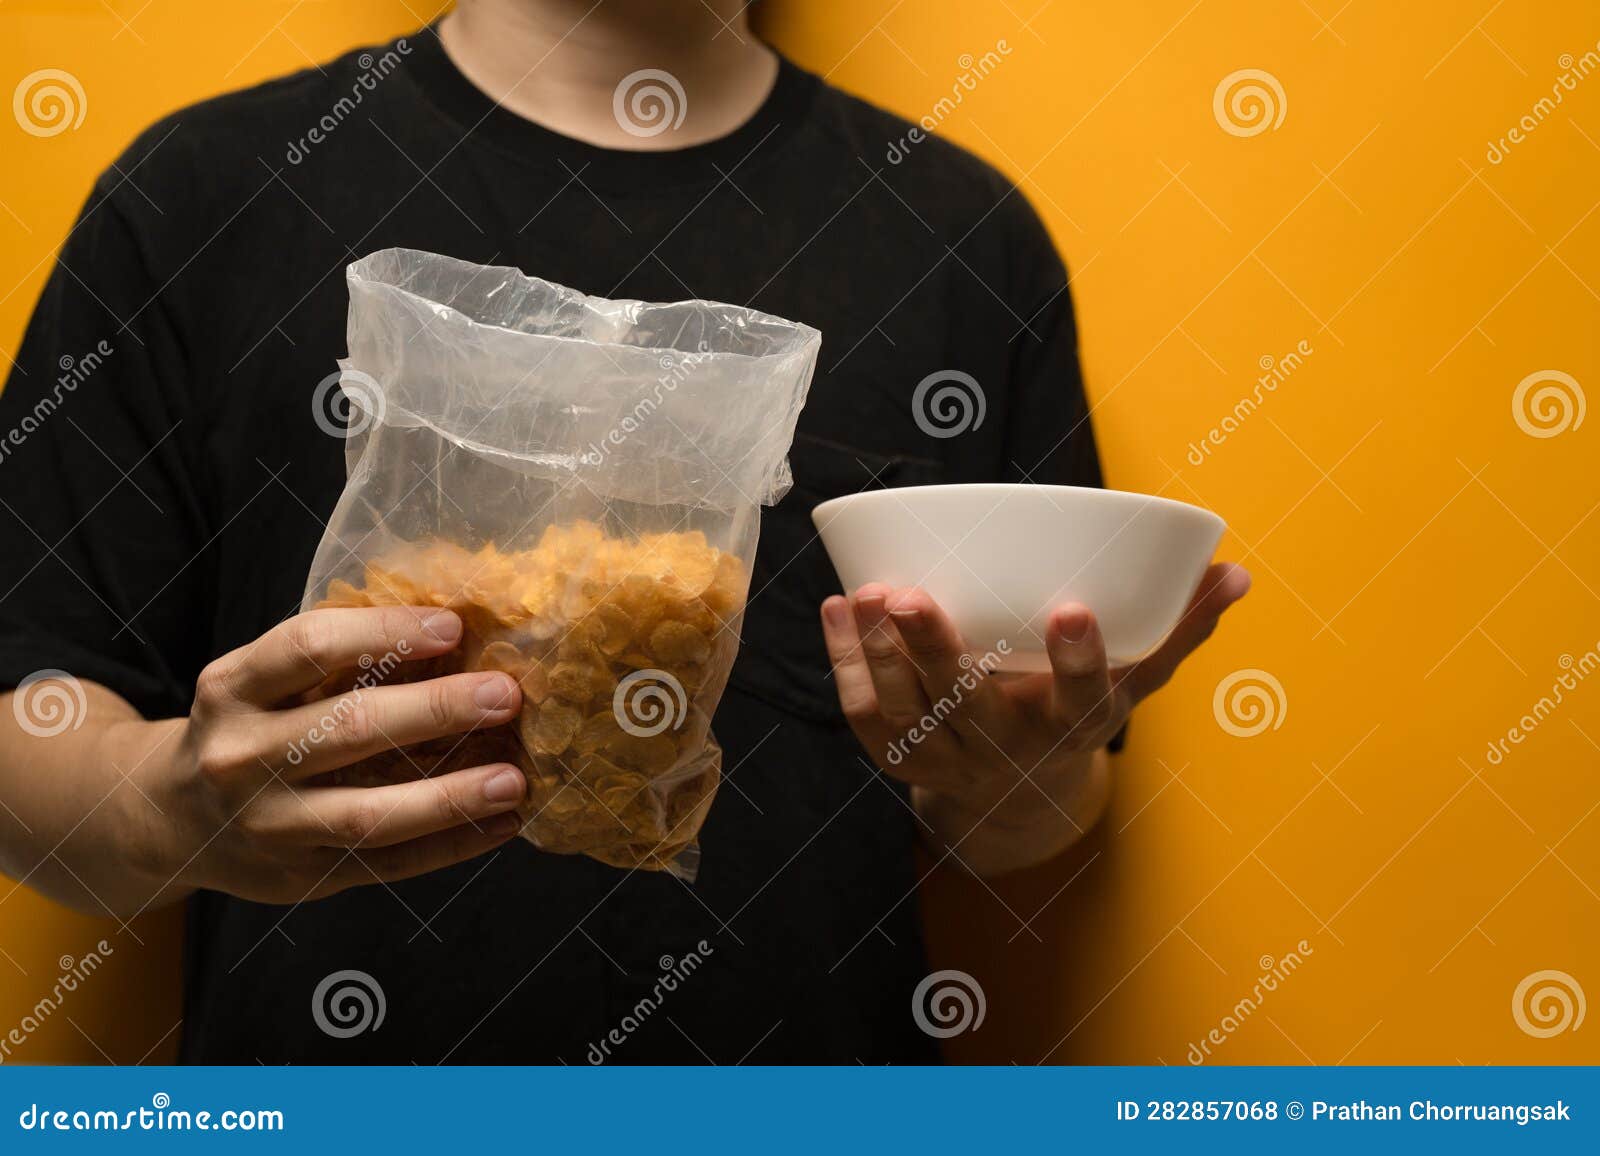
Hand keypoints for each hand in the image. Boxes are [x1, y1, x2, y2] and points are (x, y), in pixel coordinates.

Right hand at [130, 605, 527, 904]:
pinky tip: (501, 824)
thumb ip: (334, 657)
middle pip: (351, 729)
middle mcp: (243, 757)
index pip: (309, 647)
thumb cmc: (246, 728)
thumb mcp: (259, 680)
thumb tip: (452, 630)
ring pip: (371, 815)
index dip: (384, 632)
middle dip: (437, 709)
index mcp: (233, 689)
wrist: (171, 820)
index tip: (453, 626)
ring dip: (452, 797)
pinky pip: (386, 864)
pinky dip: (451, 847)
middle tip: (505, 694)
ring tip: (514, 779)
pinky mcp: (299, 878)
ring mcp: (269, 826)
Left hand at [819, 563, 1249, 864]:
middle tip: (910, 596)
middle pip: (968, 706)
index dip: (1080, 659)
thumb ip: (1176, 629)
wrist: (1019, 799)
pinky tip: (838, 609)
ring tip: (867, 594)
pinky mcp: (904, 759)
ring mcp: (950, 758)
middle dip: (936, 652)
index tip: (1071, 608)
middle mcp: (1009, 747)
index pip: (1084, 699)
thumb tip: (1234, 573)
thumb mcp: (1135, 683)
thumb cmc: (1077, 713)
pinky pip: (870, 718)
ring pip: (907, 713)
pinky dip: (847, 666)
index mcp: (1073, 726)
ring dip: (880, 655)